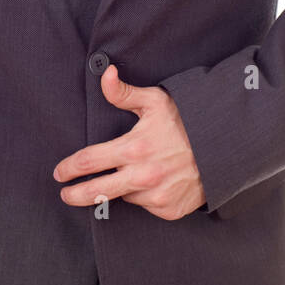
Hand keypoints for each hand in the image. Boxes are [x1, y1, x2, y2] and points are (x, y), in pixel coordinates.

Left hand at [53, 64, 205, 219]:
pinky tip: (155, 182)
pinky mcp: (168, 209)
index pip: (88, 162)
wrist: (225, 147)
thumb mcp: (155, 101)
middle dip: (75, 195)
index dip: (69, 169)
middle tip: (66, 194)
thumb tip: (104, 74)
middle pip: (95, 192)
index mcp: (134, 148)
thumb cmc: (189, 121)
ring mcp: (156, 196)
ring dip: (121, 189)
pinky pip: (146, 205)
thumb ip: (123, 92)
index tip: (59, 173)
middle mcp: (143, 176)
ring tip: (133, 173)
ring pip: (124, 197)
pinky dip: (145, 196)